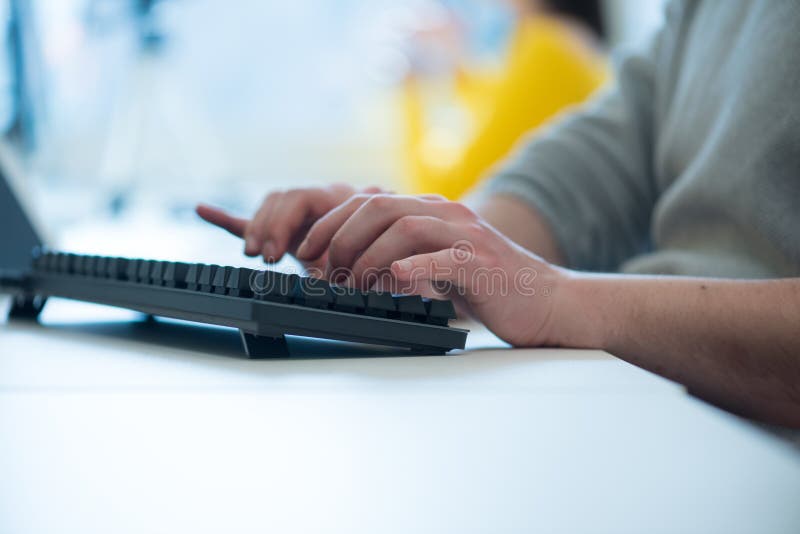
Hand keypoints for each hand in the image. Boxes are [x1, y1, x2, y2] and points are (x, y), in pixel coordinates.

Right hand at [196, 184, 384, 269]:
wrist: (396, 254)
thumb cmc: (390, 258)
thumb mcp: (381, 257)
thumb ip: (368, 254)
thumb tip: (351, 260)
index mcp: (345, 200)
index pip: (303, 198)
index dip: (285, 224)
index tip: (280, 255)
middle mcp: (324, 199)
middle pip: (284, 198)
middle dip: (269, 227)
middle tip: (264, 258)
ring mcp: (306, 213)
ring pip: (271, 205)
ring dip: (257, 228)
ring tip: (252, 253)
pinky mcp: (289, 229)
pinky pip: (256, 218)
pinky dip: (228, 217)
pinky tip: (202, 209)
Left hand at [295, 194, 565, 345]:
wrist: (550, 302)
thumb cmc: (492, 289)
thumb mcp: (442, 265)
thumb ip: (408, 257)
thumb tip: (358, 269)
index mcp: (435, 212)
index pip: (371, 202)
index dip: (333, 223)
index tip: (309, 251)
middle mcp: (449, 215)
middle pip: (381, 207)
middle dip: (342, 237)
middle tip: (325, 270)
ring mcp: (468, 236)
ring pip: (405, 227)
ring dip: (368, 256)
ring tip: (352, 285)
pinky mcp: (484, 264)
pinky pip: (444, 257)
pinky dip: (414, 265)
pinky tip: (394, 278)